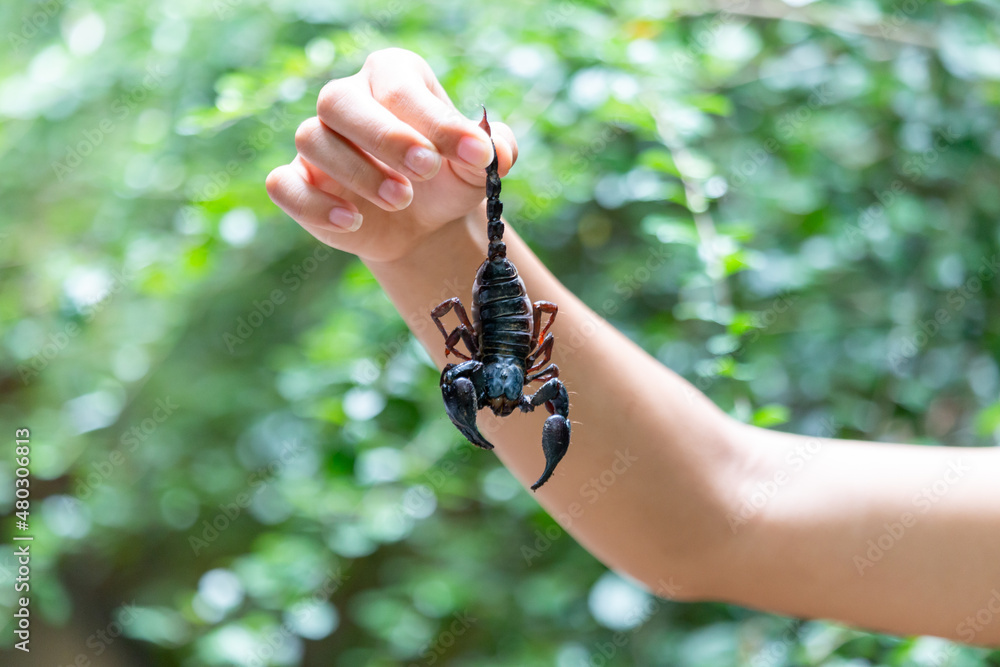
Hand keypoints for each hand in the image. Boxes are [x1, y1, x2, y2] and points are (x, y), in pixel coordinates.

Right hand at [266, 48, 517, 263]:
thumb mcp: (479, 166)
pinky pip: (285, 185)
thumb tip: (493, 151)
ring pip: (313, 139)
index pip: (400, 87)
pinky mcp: (300, 183)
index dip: (437, 120)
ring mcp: (318, 142)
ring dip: (358, 172)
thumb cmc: (448, 179)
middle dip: (385, 136)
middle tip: (426, 169)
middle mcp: (348, 100)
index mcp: (392, 78)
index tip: (474, 153)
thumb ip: (495, 151)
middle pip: (339, 100)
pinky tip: (353, 220)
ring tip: (401, 199)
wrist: (423, 224)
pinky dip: (314, 204)